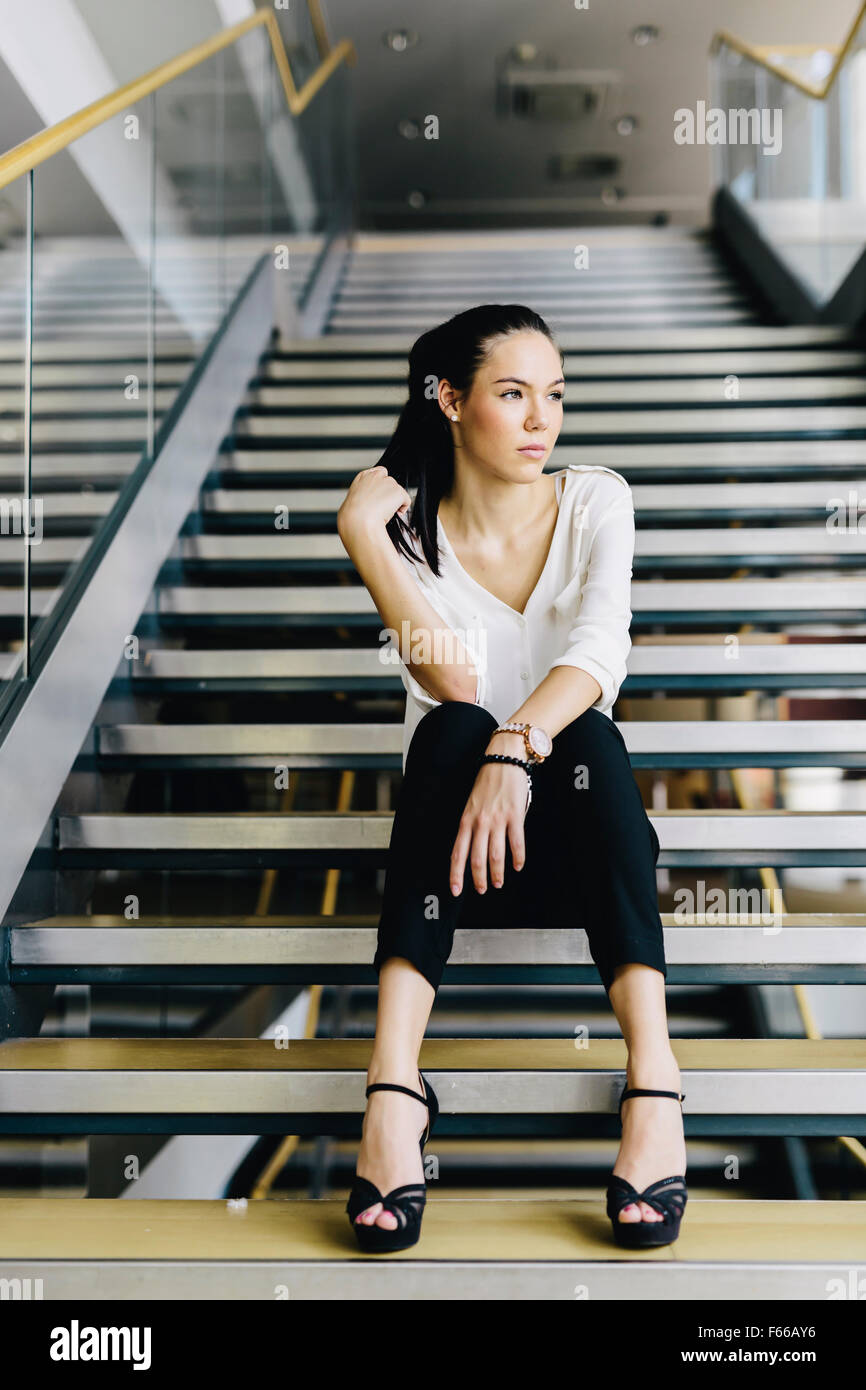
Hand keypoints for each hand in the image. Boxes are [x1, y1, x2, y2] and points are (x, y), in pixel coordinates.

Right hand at [337, 465, 410, 544]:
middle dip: (389, 494)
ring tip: (385, 512)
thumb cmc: (353, 515)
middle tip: (383, 507)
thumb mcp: (354, 500)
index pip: (379, 473)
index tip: (380, 496)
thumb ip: (364, 494)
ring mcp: (388, 482)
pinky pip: (406, 500)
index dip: (382, 485)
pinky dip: (403, 508)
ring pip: (397, 492)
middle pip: (390, 482)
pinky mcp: (398, 491)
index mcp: (363, 476)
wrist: (359, 520)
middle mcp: (376, 476)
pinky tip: (395, 514)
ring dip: (395, 502)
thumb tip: (370, 501)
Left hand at [449, 733, 528, 895]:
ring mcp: (497, 819)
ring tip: (499, 883)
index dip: (456, 874)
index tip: (456, 890)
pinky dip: (518, 857)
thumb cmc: (488, 782)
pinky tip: (518, 866)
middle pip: (477, 858)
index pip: (458, 853)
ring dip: (497, 873)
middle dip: (478, 878)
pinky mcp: (515, 815)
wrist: (504, 759)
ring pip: (496, 855)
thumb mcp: (472, 804)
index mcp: (466, 820)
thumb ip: (473, 825)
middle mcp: (480, 822)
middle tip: (482, 890)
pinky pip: (516, 842)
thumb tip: (475, 848)